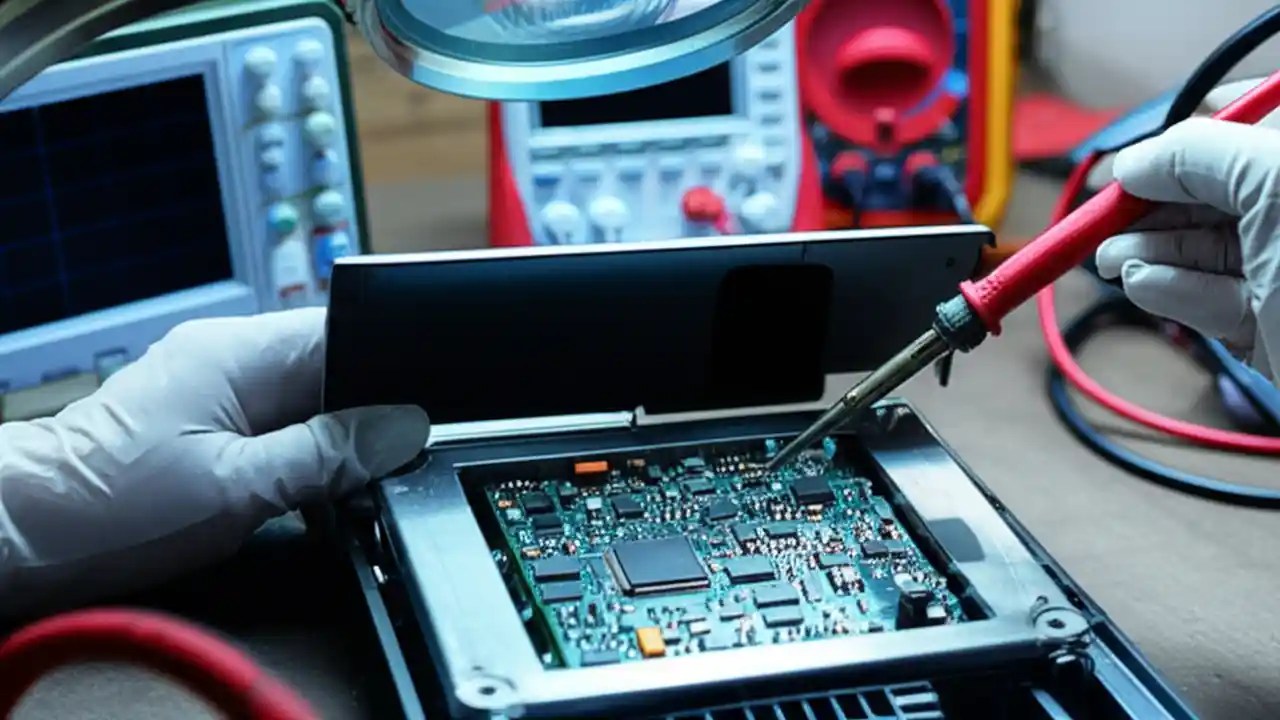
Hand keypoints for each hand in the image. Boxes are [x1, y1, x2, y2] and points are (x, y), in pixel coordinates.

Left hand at [0, 309, 430, 616]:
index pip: (343, 332)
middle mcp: (227, 356)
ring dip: (328, 439)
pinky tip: (296, 488)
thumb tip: (402, 429)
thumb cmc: (112, 507)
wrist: (22, 532)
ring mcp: (214, 387)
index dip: (391, 366)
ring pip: (307, 401)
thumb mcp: (241, 487)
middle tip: (373, 465)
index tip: (423, 411)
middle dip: (363, 414)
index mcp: (239, 352)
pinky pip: (277, 424)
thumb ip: (329, 454)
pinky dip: (297, 453)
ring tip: (323, 482)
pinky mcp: (204, 421)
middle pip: (332, 369)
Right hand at [1096, 117, 1279, 379]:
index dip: (1188, 135)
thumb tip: (1137, 162)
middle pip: (1220, 190)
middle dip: (1156, 203)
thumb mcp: (1276, 182)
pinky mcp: (1273, 325)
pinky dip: (1172, 291)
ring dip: (1150, 250)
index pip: (1251, 122)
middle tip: (1103, 217)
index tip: (1132, 160)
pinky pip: (1213, 299)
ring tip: (1108, 260)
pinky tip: (1140, 285)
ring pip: (1209, 247)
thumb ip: (1198, 154)